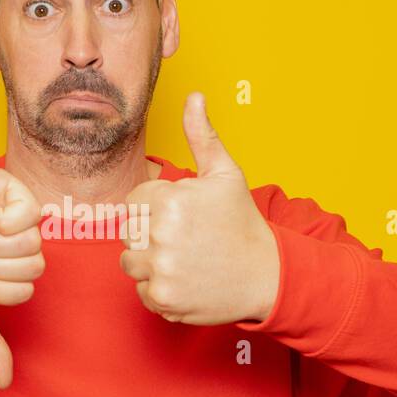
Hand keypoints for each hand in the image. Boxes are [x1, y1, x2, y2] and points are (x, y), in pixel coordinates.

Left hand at [118, 92, 278, 325]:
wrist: (268, 275)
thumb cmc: (242, 222)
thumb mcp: (225, 174)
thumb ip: (202, 135)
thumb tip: (194, 96)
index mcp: (170, 199)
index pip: (134, 201)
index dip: (156, 207)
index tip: (182, 216)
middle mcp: (161, 234)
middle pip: (128, 232)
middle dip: (150, 234)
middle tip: (186, 240)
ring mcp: (161, 269)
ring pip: (130, 262)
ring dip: (151, 263)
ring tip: (185, 259)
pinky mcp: (163, 299)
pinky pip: (141, 291)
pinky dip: (159, 290)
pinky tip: (186, 280)